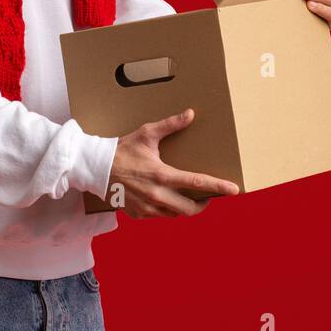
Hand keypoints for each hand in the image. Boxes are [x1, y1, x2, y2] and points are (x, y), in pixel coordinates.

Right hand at [104, 108, 239, 217]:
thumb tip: (191, 114)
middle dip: (203, 204)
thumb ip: (170, 125)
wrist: (96, 168)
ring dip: (184, 207)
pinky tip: (163, 197)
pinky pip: (159, 216)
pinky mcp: (138, 215)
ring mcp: (147, 208)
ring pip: (175, 214)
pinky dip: (166, 209)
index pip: (197, 183)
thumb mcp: (147, 134)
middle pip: (190, 209)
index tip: (234, 190)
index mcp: (162, 175)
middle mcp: (157, 195)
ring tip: (186, 196)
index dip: (218, 187)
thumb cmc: (122, 149)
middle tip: (208, 197)